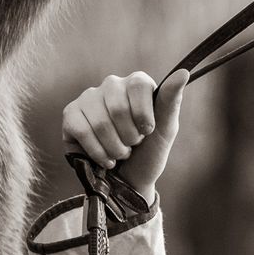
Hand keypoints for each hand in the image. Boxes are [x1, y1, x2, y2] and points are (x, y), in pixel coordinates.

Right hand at [61, 69, 189, 201]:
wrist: (129, 181)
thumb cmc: (149, 152)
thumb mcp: (166, 130)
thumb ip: (171, 101)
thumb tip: (182, 72)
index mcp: (137, 83)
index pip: (138, 86)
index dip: (143, 116)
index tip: (147, 132)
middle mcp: (112, 85)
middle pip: (118, 108)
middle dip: (129, 137)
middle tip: (133, 145)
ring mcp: (89, 98)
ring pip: (100, 122)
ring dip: (114, 148)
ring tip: (120, 153)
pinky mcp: (71, 114)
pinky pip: (81, 130)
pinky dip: (96, 151)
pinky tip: (105, 159)